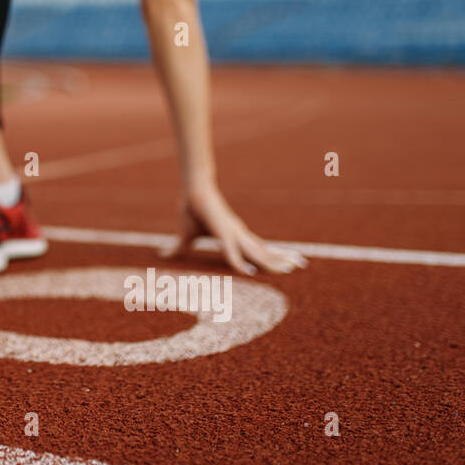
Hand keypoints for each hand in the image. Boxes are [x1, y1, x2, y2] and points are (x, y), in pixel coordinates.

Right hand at [163, 183, 307, 275]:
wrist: (190, 191)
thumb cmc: (190, 211)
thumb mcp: (186, 236)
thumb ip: (178, 248)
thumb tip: (161, 254)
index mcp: (234, 235)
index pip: (258, 248)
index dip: (273, 256)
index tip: (289, 263)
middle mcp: (238, 234)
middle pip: (264, 250)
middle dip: (283, 258)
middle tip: (302, 265)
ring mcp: (232, 233)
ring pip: (256, 252)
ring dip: (273, 262)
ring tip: (293, 268)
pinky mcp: (222, 232)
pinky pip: (232, 251)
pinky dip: (240, 262)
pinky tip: (249, 272)